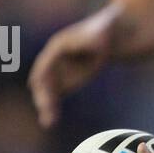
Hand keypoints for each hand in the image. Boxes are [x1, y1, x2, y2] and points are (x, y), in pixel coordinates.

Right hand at [29, 6, 117, 126]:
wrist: (115, 36)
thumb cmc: (108, 30)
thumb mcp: (103, 32)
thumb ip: (98, 38)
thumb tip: (97, 44)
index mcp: (58, 46)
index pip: (46, 62)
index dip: (42, 75)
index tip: (37, 87)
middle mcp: (54, 59)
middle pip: (44, 79)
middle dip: (43, 94)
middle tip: (45, 109)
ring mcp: (60, 71)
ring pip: (48, 90)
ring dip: (46, 105)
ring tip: (48, 122)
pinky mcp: (67, 82)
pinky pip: (56, 96)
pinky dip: (52, 107)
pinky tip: (49, 121)